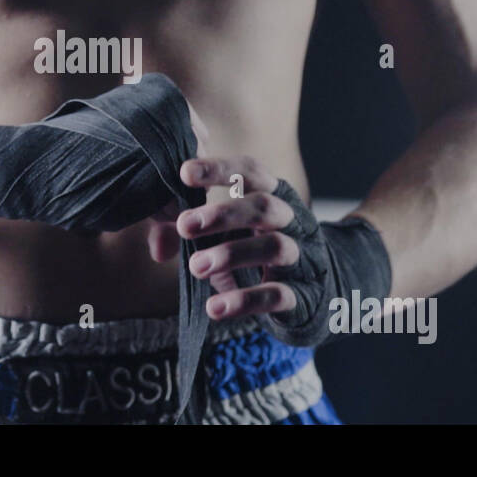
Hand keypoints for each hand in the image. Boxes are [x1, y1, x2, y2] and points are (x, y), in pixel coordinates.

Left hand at [149, 155, 309, 315]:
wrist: (318, 295)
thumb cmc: (261, 254)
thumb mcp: (232, 236)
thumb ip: (193, 236)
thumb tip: (157, 248)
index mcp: (274, 197)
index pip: (250, 173)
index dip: (219, 169)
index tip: (183, 172)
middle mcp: (293, 222)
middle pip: (264, 206)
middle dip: (223, 213)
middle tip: (184, 225)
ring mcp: (303, 258)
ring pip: (275, 247)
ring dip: (232, 254)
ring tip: (195, 266)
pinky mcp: (304, 296)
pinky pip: (278, 295)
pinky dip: (245, 300)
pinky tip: (215, 307)